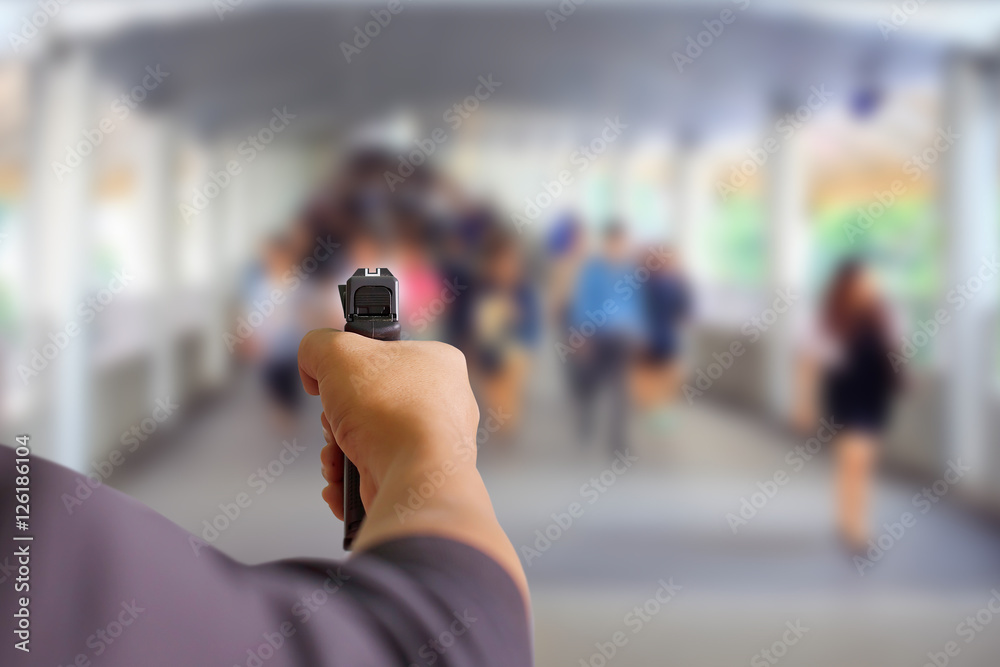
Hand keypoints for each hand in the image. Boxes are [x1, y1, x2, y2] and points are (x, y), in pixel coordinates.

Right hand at [297, 328, 526, 602]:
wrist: (414, 477)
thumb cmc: (388, 408)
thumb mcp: (338, 351)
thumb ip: (317, 345)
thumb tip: (313, 372)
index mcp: (438, 363)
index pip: (384, 358)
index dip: (350, 371)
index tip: (335, 383)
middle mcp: (444, 404)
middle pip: (369, 405)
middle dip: (337, 420)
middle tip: (335, 424)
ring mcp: (433, 446)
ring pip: (368, 443)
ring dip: (338, 452)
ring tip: (335, 459)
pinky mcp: (420, 481)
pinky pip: (375, 476)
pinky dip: (349, 482)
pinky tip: (339, 483)